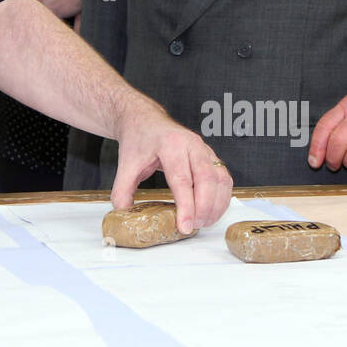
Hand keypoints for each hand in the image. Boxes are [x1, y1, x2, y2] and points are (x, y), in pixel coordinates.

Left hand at [112, 102, 232, 233]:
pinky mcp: (210, 155)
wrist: (144, 119)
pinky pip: (223, 178)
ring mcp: (204, 149)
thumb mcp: (126, 164)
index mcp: (170, 145)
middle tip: (194, 226)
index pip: (182, 179)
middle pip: (207, 179)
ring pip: (220, 178)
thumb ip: (122, 191)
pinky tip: (212, 211)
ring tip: (203, 222)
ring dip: (217, 204)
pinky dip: (222, 197)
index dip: (186, 206)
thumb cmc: (138, 139)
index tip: (184, 226)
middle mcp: (192, 144)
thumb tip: (124, 215)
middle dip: (204, 207)